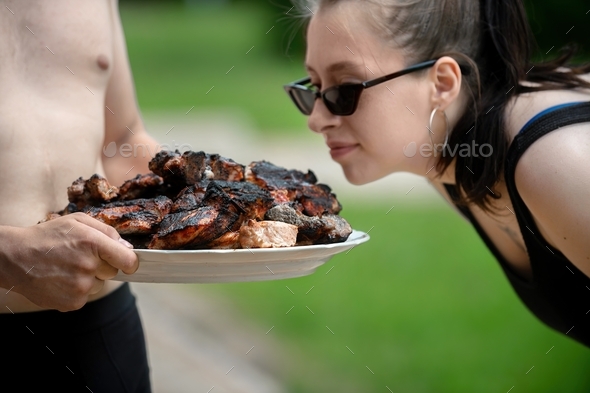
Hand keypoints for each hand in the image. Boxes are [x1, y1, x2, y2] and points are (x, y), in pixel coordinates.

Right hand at [1, 213, 137, 310]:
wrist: (15, 257)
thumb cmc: (48, 236)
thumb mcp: (78, 221)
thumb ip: (108, 232)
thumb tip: (128, 249)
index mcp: (92, 243)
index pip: (128, 261)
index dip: (130, 262)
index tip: (127, 263)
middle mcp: (88, 266)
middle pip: (112, 272)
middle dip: (102, 266)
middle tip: (80, 257)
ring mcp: (80, 287)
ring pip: (98, 285)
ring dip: (88, 278)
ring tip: (66, 268)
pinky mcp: (72, 302)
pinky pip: (85, 296)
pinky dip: (76, 290)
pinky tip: (61, 280)